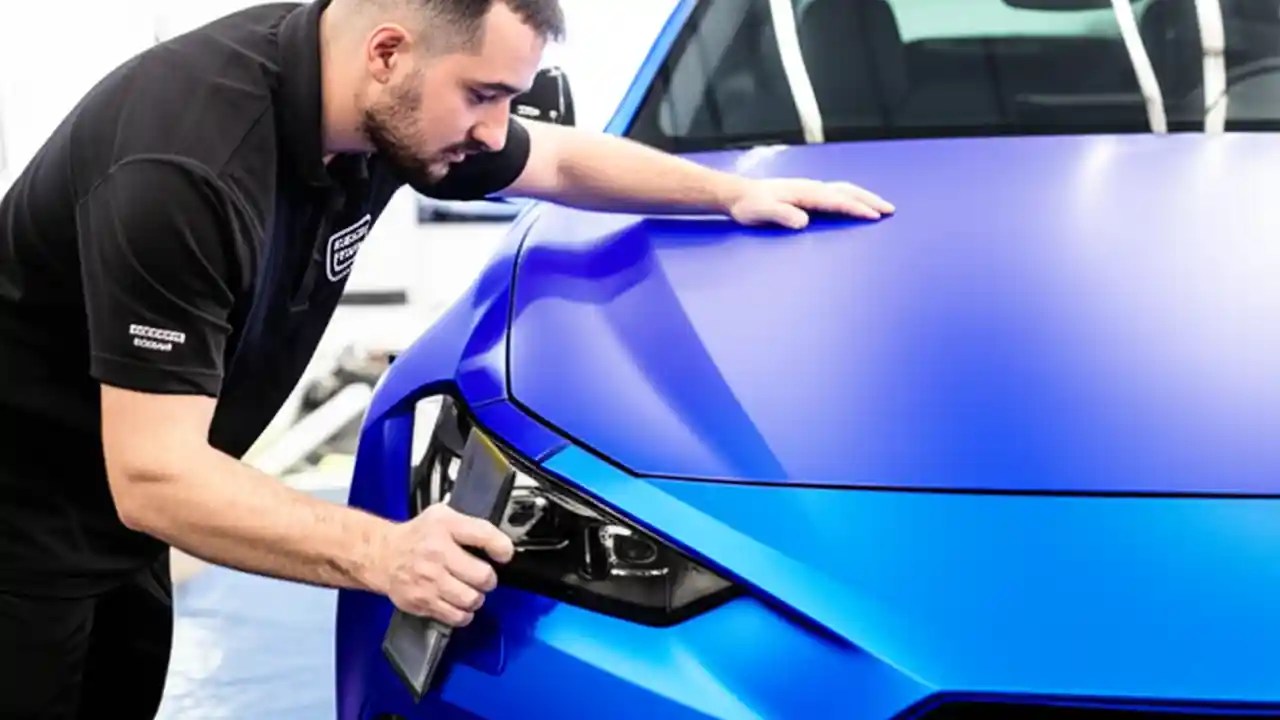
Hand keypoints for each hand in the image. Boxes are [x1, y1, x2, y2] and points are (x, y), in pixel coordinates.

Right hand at [378, 504, 515, 626]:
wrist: (382, 555)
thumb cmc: (417, 536)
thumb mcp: (442, 516)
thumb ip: (470, 524)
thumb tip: (500, 542)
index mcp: (445, 527)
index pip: (484, 535)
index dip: (502, 547)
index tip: (503, 554)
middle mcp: (437, 553)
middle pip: (483, 575)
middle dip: (489, 579)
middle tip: (483, 577)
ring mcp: (429, 580)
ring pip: (471, 599)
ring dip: (476, 597)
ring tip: (470, 591)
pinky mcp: (422, 601)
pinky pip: (456, 616)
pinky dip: (463, 613)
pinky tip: (458, 603)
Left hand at [726, 178, 894, 228]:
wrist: (737, 194)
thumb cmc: (749, 205)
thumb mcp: (761, 212)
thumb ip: (782, 215)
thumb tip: (803, 222)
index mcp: (803, 192)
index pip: (835, 200)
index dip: (855, 208)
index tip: (873, 216)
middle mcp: (810, 187)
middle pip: (846, 191)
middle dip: (869, 200)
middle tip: (889, 210)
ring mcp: (810, 188)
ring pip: (844, 189)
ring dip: (864, 197)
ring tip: (881, 206)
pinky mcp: (807, 193)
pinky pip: (836, 192)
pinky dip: (852, 196)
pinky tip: (856, 203)